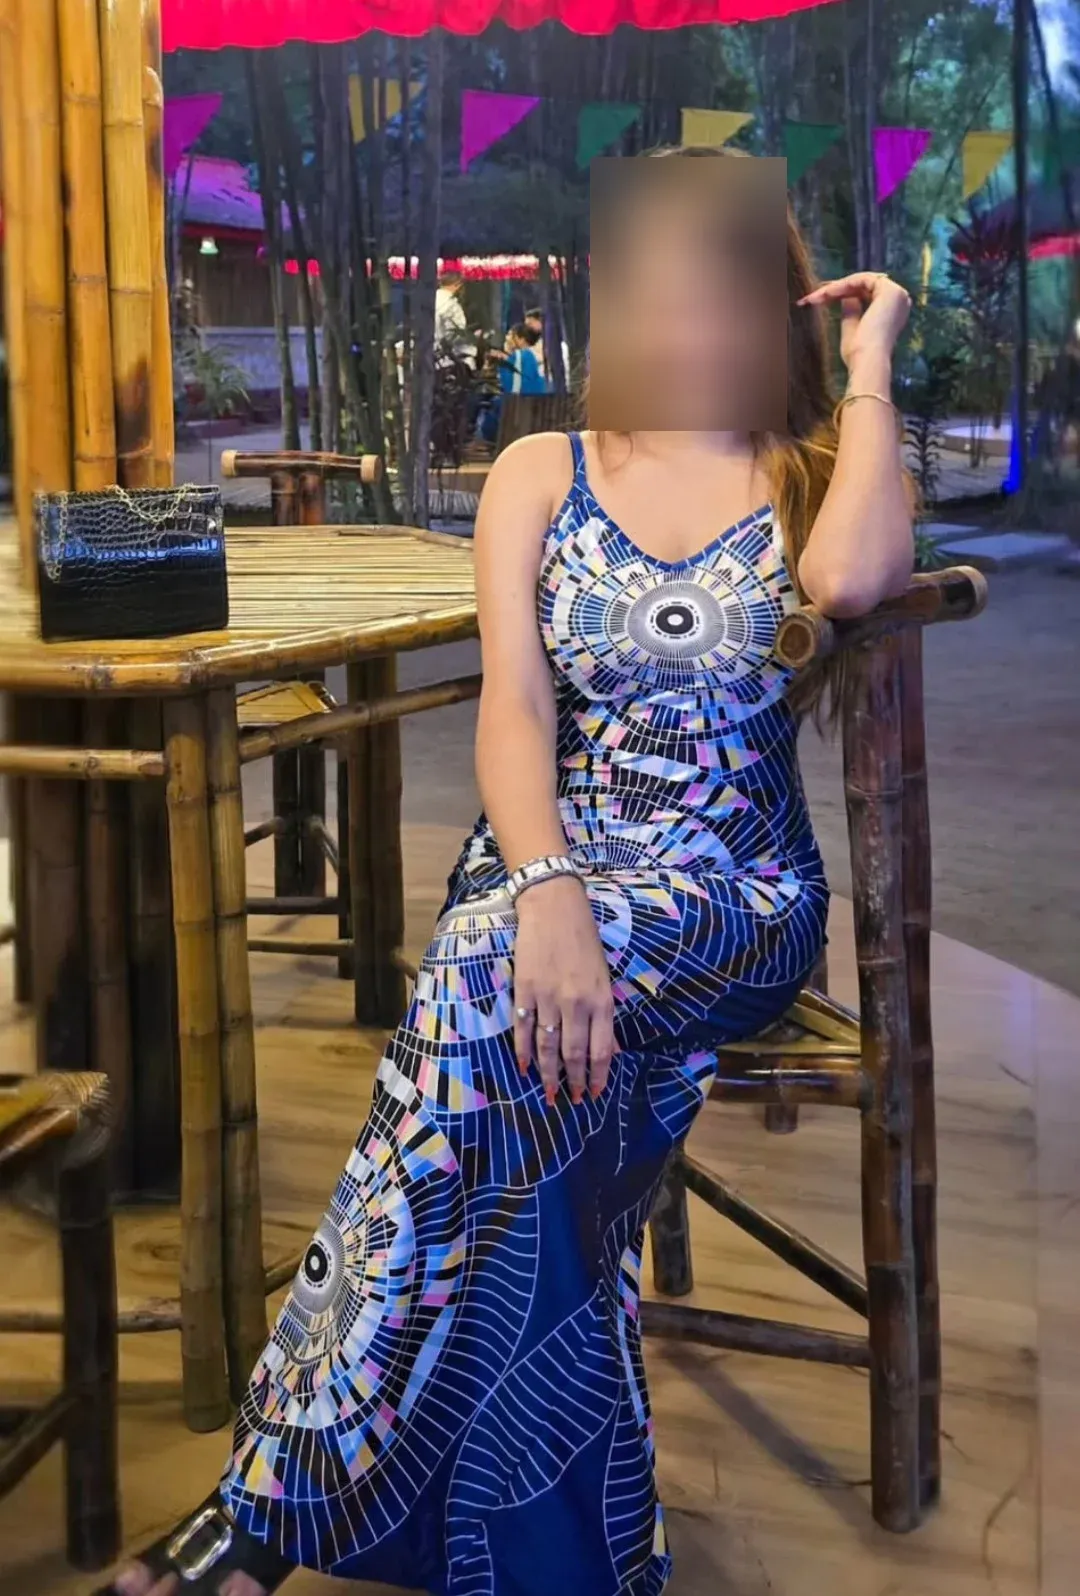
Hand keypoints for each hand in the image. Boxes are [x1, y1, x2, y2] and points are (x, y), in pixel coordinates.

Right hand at [512, 875, 616, 1105]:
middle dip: (573, 1081)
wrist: (555, 908)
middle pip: (574, 1054)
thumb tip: (608, 1049)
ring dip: (549, 1074)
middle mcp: (577, 1004)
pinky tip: (524, 1068)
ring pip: (548, 1047)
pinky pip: (522, 1029)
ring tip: (549, 1093)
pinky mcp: (525, 990)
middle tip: (570, 1100)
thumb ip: (603, 1014)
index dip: (596, 1076)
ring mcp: (549, 998)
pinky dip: (523, 1052)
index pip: (601, 1050)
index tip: (593, 1093)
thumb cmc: (584, 941)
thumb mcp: (603, 977)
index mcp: (601, 1000)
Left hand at [798, 271, 911, 372]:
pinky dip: (843, 285)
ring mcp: (897, 294)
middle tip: (812, 297)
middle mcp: (899, 301)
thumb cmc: (859, 355)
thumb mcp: (852, 329)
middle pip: (863, 286)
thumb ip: (851, 312)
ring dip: (836, 287)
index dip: (843, 294)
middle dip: (836, 289)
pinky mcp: (890, 290)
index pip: (866, 294)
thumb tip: (845, 298)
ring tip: (815, 297)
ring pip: (861, 281)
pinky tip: (827, 293)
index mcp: (893, 312)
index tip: (820, 300)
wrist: (867, 363)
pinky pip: (862, 279)